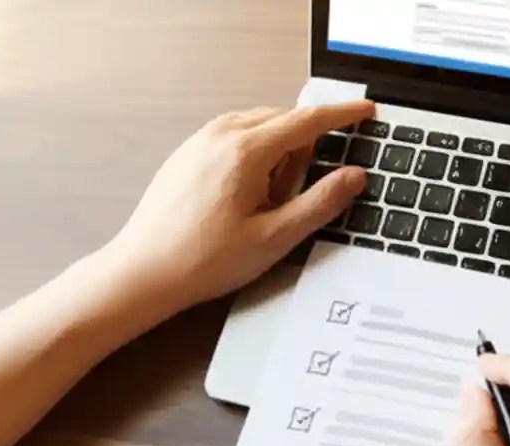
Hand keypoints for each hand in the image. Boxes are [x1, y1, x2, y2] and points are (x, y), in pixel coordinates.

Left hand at [99, 100, 374, 323]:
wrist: (144, 271)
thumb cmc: (205, 260)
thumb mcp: (275, 238)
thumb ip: (320, 203)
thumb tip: (354, 177)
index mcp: (247, 150)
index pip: (307, 120)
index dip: (342, 115)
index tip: (366, 110)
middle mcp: (222, 134)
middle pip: (283, 120)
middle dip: (302, 149)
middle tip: (293, 198)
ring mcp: (201, 140)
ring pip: (258, 128)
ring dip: (276, 154)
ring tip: (265, 204)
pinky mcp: (188, 152)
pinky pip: (234, 137)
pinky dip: (252, 156)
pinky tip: (242, 199)